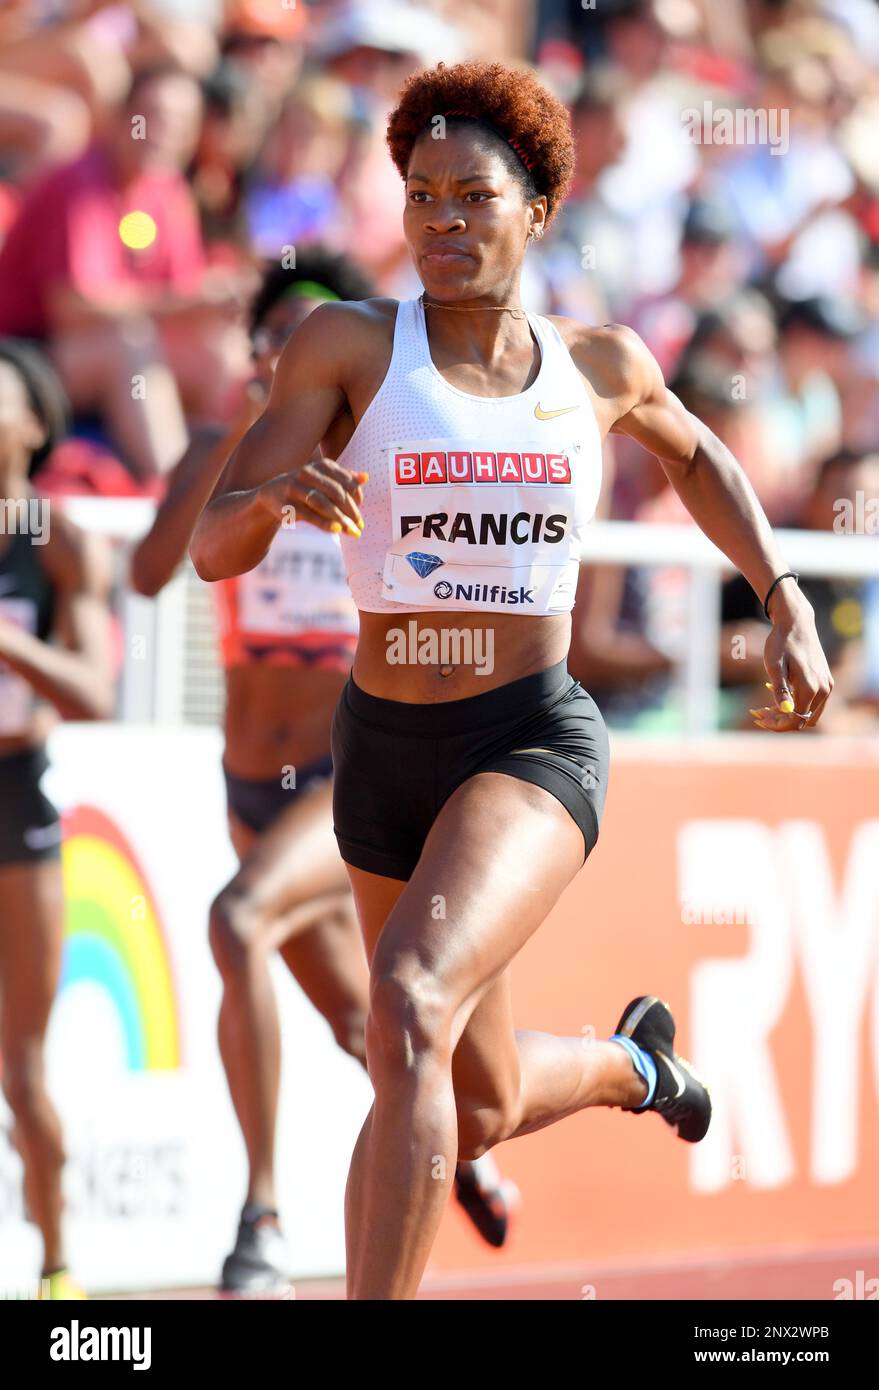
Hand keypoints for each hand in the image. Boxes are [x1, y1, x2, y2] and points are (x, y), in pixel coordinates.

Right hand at [259, 458, 367, 537]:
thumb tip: (366, 477)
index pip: (346, 481)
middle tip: (360, 525)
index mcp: (322, 466)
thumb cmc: (306, 488)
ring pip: (322, 503)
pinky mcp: (286, 504)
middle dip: (351, 511)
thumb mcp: (325, 480)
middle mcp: (308, 473)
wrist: (271, 495)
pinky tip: (336, 530)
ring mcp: (295, 488)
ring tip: (353, 532)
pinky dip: (324, 522)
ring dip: (341, 519)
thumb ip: (345, 479)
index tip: (360, 508)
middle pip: (336, 493)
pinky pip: (309, 515)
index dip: (357, 495)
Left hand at [750, 588, 833, 731]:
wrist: (797, 623)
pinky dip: (797, 704)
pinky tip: (779, 692)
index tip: (757, 717)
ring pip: (809, 714)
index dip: (776, 724)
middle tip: (759, 711)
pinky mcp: (827, 682)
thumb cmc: (781, 642)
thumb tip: (784, 710)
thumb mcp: (773, 665)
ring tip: (766, 705)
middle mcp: (823, 690)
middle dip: (780, 721)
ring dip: (789, 714)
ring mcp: (827, 686)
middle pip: (803, 721)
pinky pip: (813, 703)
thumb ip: (780, 689)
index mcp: (810, 688)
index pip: (795, 721)